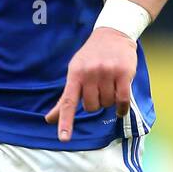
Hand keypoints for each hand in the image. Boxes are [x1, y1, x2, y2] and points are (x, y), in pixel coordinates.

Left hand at [45, 27, 136, 141]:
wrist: (113, 34)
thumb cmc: (90, 58)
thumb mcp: (74, 73)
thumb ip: (64, 99)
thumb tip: (49, 120)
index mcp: (75, 74)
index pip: (68, 102)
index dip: (65, 122)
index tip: (63, 138)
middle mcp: (90, 73)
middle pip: (91, 107)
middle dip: (96, 103)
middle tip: (98, 90)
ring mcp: (107, 73)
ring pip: (107, 104)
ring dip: (109, 102)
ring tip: (109, 87)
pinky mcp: (123, 73)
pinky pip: (122, 100)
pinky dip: (121, 108)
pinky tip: (121, 108)